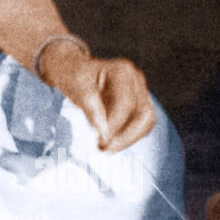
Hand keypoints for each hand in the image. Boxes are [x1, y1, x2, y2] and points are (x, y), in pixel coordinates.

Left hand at [39, 46, 155, 153]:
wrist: (73, 72)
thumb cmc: (74, 76)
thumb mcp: (76, 87)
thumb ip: (91, 108)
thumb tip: (103, 131)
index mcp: (122, 70)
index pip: (125, 102)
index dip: (115, 123)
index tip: (101, 139)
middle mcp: (136, 80)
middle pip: (143, 113)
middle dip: (126, 135)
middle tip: (106, 149)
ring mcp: (140, 91)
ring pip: (146, 121)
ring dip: (129, 139)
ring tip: (108, 149)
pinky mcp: (139, 105)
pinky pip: (142, 125)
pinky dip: (129, 137)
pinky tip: (112, 143)